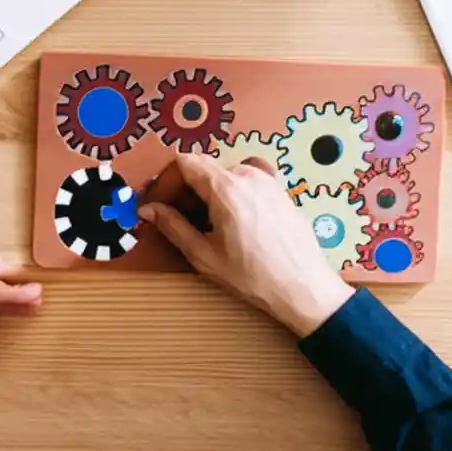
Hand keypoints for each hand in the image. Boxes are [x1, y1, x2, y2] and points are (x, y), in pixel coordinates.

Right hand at [139, 153, 353, 336]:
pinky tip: (231, 219)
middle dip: (183, 189)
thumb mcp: (204, 255)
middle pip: (204, 167)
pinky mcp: (280, 190)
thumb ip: (172, 226)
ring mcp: (268, 180)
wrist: (303, 287)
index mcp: (226, 188)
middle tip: (173, 217)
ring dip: (207, 191)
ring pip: (225, 174)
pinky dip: (230, 192)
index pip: (185, 162)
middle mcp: (248, 175)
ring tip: (202, 223)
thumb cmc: (253, 276)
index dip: (165, 181)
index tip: (157, 203)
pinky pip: (246, 180)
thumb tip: (148, 209)